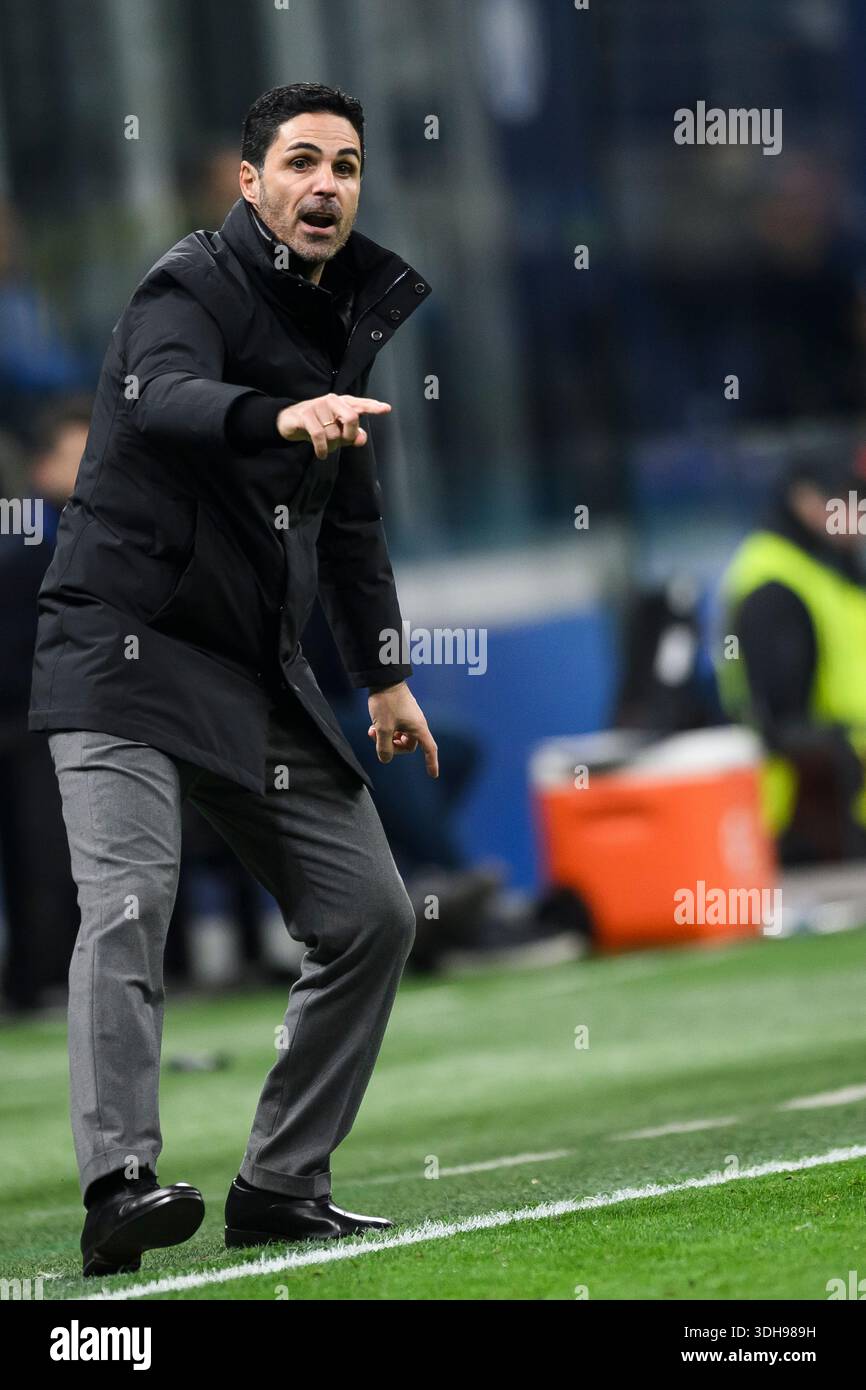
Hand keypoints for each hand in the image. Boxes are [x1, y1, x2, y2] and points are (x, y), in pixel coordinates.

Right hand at [276, 394, 391, 460]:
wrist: (290, 422)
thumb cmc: (317, 426)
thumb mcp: (336, 433)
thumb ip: (351, 436)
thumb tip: (361, 440)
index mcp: (342, 403)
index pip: (360, 404)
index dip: (374, 407)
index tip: (387, 409)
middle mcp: (332, 400)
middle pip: (352, 418)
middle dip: (349, 435)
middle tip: (343, 442)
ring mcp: (318, 405)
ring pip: (334, 432)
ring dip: (331, 446)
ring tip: (326, 448)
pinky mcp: (305, 414)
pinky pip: (320, 436)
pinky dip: (322, 449)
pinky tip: (321, 454)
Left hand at [368, 681, 438, 776]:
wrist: (383, 679)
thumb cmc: (387, 703)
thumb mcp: (383, 728)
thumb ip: (384, 747)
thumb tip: (385, 758)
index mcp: (418, 728)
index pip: (429, 749)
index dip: (432, 762)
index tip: (433, 774)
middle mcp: (416, 724)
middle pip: (408, 745)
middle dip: (393, 747)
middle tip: (378, 741)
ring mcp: (408, 718)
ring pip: (399, 737)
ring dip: (386, 738)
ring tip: (372, 732)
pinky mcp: (401, 713)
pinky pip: (395, 728)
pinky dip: (386, 730)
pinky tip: (373, 726)